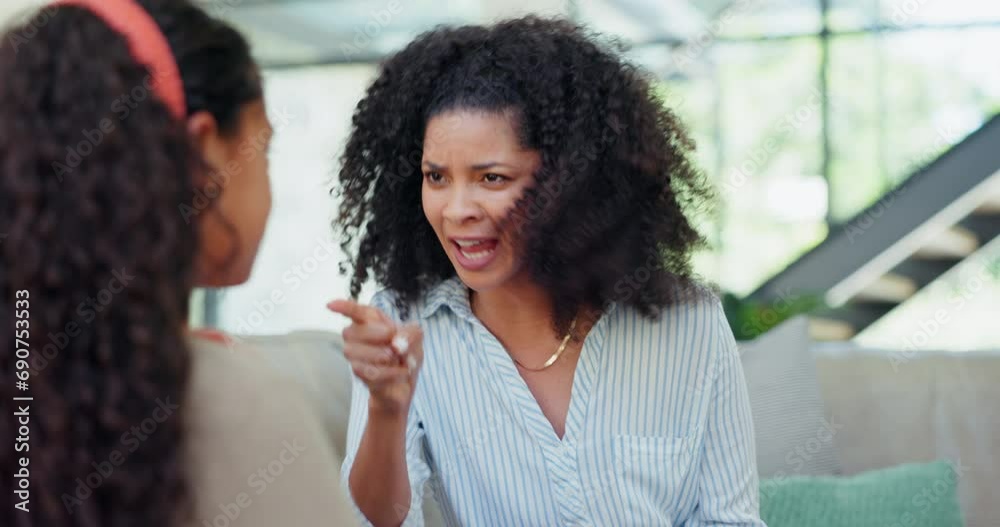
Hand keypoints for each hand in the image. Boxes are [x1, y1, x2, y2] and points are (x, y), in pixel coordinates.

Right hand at [327, 299, 423, 416]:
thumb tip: (396, 344)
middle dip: (376, 335)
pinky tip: (401, 371)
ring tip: (398, 359)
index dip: (343, 307)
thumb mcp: (416, 338)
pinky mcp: (359, 373)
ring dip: (383, 356)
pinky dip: (390, 372)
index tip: (330, 305)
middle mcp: (357, 336)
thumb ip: (411, 334)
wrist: (405, 383)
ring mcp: (354, 356)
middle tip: (396, 343)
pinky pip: (369, 371)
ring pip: (356, 352)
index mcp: (372, 321)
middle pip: (352, 331)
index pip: (355, 311)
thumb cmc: (406, 354)